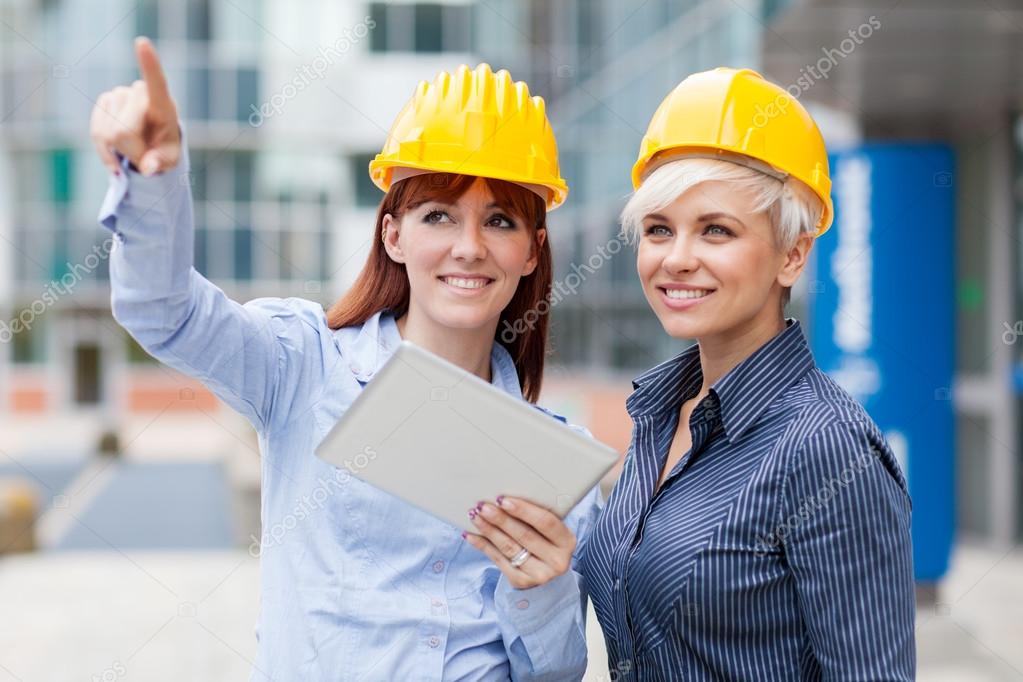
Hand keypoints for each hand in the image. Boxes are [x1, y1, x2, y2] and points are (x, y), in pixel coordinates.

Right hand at [90, 36, 180, 175]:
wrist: (151, 146)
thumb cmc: (164, 151)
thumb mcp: (169, 161)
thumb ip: (160, 163)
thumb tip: (149, 168)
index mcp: (163, 104)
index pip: (156, 82)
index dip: (148, 64)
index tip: (142, 43)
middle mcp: (139, 93)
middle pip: (123, 131)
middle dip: (131, 151)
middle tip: (145, 155)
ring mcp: (119, 94)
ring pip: (108, 134)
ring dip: (119, 150)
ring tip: (135, 148)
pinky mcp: (104, 101)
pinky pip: (96, 133)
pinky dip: (105, 151)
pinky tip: (116, 154)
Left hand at [464, 496, 576, 589]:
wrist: (547, 572)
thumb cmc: (546, 541)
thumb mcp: (550, 530)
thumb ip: (536, 516)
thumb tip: (505, 499)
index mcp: (566, 541)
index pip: (546, 522)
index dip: (523, 510)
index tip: (503, 500)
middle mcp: (556, 561)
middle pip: (524, 535)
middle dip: (501, 519)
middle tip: (483, 506)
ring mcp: (539, 574)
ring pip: (509, 548)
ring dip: (489, 530)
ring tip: (475, 516)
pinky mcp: (521, 582)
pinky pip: (498, 560)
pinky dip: (483, 545)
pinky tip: (471, 534)